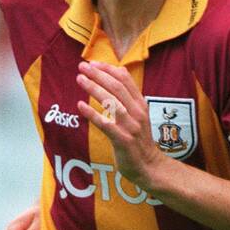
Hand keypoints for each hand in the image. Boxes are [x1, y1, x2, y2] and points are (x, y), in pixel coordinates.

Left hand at [76, 61, 161, 186]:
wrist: (149, 166)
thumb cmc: (139, 141)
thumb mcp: (138, 115)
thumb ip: (129, 97)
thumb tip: (117, 73)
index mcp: (141, 104)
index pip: (125, 79)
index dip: (108, 69)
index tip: (93, 63)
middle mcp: (137, 112)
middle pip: (116, 87)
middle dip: (98, 75)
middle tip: (82, 66)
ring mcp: (131, 126)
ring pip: (111, 102)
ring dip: (94, 89)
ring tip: (79, 79)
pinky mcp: (123, 140)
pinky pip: (105, 124)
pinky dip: (92, 113)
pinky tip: (80, 105)